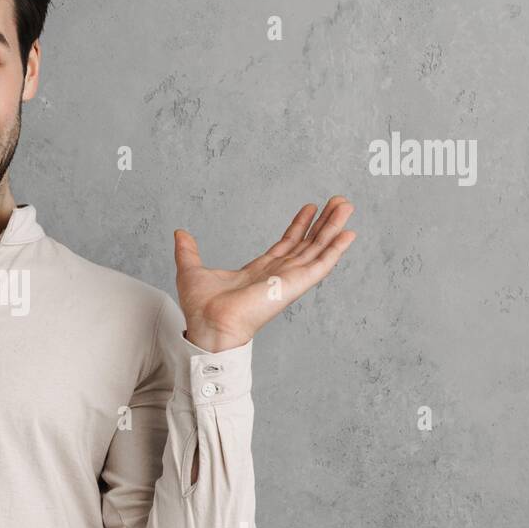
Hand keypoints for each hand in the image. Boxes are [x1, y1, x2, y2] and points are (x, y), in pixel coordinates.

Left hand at [174, 195, 356, 351]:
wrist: (209, 325)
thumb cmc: (202, 309)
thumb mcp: (192, 270)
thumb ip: (188, 251)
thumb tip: (179, 234)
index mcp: (259, 272)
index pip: (286, 245)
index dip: (299, 226)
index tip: (310, 208)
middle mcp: (278, 275)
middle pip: (308, 244)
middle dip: (323, 223)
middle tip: (339, 202)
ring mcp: (289, 280)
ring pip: (317, 249)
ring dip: (333, 228)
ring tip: (347, 206)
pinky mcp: (295, 285)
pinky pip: (321, 265)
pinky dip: (335, 250)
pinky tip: (349, 234)